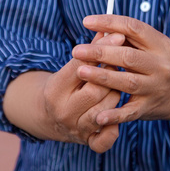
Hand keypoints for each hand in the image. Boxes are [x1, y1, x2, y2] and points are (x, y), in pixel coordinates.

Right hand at [40, 31, 125, 152]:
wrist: (49, 117)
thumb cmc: (67, 84)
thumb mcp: (71, 66)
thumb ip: (91, 49)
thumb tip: (109, 29)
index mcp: (55, 88)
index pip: (81, 65)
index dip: (102, 49)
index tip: (120, 35)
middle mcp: (63, 111)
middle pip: (95, 90)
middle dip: (111, 74)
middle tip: (120, 64)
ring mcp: (75, 129)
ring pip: (104, 111)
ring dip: (116, 96)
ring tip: (118, 85)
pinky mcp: (87, 142)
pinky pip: (104, 139)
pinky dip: (113, 128)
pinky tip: (118, 114)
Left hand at [73, 15, 169, 127]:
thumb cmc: (156, 63)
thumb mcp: (150, 46)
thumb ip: (126, 38)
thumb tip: (98, 29)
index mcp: (161, 44)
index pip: (134, 28)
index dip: (109, 23)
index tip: (86, 22)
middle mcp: (161, 66)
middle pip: (129, 56)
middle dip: (101, 52)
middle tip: (77, 50)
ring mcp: (156, 88)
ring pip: (128, 82)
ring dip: (103, 76)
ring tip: (80, 71)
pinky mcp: (148, 107)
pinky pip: (129, 112)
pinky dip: (114, 115)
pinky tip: (98, 116)